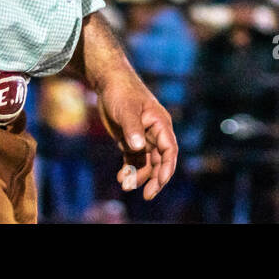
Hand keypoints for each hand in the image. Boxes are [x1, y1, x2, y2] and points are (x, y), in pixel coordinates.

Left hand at [95, 71, 177, 200]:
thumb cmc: (122, 92)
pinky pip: (134, 159)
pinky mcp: (131, 139)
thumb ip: (132, 128)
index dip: (167, 167)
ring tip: (124, 185)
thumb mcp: (126, 110)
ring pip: (146, 162)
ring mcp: (143, 137)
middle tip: (147, 195)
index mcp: (161, 124)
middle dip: (154, 178)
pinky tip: (120, 177)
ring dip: (138, 175)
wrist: (109, 82)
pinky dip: (129, 169)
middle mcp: (155, 133)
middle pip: (160, 161)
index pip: (170, 150)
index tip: (159, 182)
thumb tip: (137, 147)